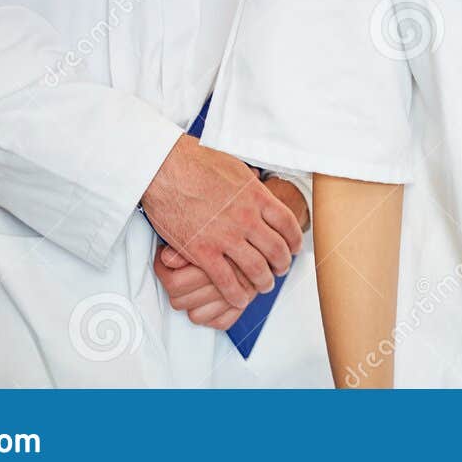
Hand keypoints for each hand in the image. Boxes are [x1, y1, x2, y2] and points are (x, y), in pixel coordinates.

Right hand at [140, 136, 302, 309]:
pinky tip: (239, 298)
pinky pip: (226, 280)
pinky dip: (235, 293)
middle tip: (281, 269)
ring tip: (264, 286)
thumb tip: (259, 180)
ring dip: (263, 281)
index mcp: (257, 196)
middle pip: (276, 249)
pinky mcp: (202, 251)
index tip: (294, 248)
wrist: (166, 168)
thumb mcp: (236, 167)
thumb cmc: (197, 163)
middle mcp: (246, 218)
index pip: (288, 224)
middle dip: (282, 264)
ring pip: (256, 268)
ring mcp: (225, 236)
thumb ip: (251, 182)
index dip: (295, 240)